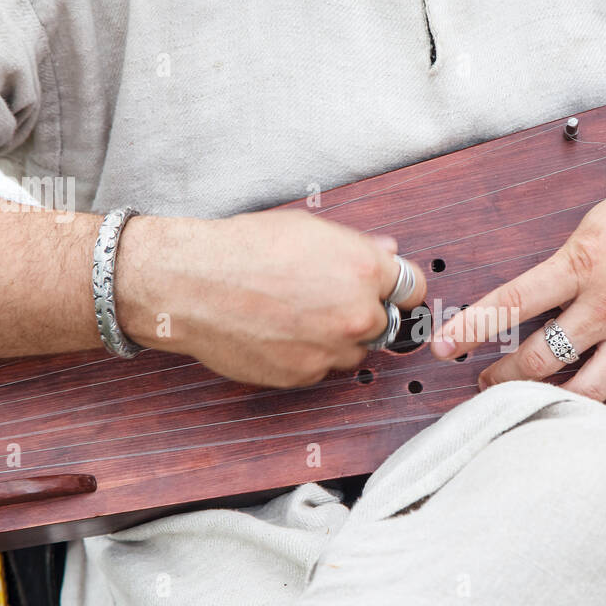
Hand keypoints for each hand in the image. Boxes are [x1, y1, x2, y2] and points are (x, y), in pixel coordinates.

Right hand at [118, 208, 425, 386]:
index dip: (397, 288)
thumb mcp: (308, 231)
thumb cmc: (244, 249)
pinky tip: (278, 332)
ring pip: (353, 351)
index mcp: (365, 271)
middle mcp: (356, 314)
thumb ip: (356, 247)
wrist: (191, 284)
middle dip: (362, 313)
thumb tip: (387, 254)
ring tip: (294, 315)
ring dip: (335, 339)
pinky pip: (320, 368)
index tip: (387, 291)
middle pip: (384, 323)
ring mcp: (332, 350)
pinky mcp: (305, 375)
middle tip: (325, 300)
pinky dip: (307, 356)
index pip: (413, 288)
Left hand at [431, 149, 605, 416]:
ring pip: (589, 390)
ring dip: (555, 402)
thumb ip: (567, 264)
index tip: (444, 347)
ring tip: (538, 403)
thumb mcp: (600, 222)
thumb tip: (540, 297)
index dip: (470, 329)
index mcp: (582, 264)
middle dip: (506, 377)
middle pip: (542, 359)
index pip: (511, 303)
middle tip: (488, 383)